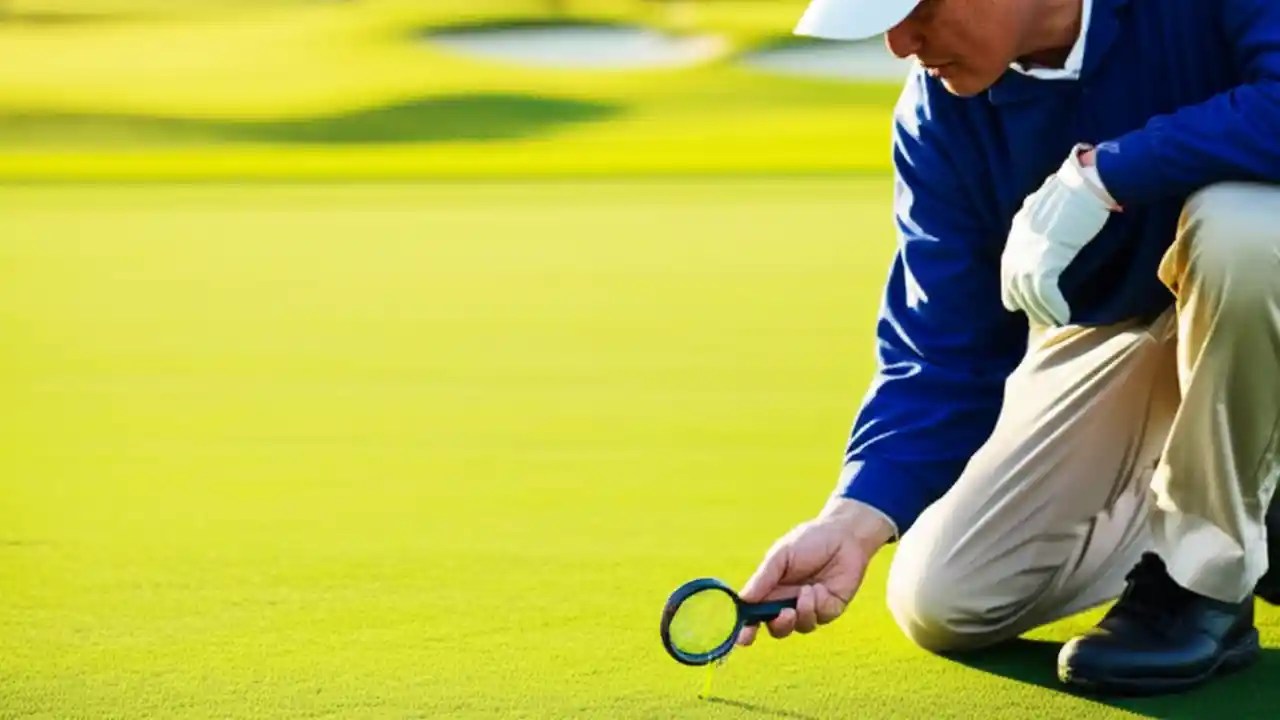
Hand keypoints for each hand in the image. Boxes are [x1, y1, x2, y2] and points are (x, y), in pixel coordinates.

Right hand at [736, 498, 893, 645]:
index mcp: (772, 590)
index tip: (744, 638)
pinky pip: (821, 618)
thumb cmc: (809, 541)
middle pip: (778, 629)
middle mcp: (789, 602)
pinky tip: (821, 587)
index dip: (748, 629)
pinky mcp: (831, 608)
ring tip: (808, 590)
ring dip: (803, 612)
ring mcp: (811, 607)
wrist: (843, 535)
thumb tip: (742, 600)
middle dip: (779, 626)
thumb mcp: (781, 556)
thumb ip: (763, 579)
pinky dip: (819, 604)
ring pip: (801, 626)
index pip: (756, 615)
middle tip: (785, 613)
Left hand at [1001, 145, 1114, 326]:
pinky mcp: (1046, 260)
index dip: (1012, 287)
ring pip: (1029, 292)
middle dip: (1025, 303)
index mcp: (1019, 227)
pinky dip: (1054, 306)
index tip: (1016, 302)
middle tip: (1039, 317)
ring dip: (1042, 310)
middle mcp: (1018, 242)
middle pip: (1014, 282)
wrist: (1089, 182)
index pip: (1008, 265)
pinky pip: (1045, 293)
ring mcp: (1029, 252)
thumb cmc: (1079, 186)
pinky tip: (1063, 315)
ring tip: (1054, 320)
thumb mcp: (1051, 201)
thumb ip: (1043, 216)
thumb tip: (1046, 222)